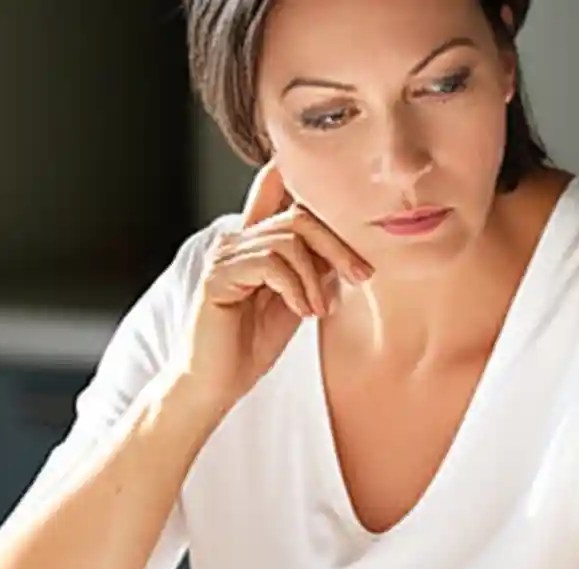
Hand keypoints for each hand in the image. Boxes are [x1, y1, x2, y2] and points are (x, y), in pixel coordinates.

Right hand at [179, 159, 373, 408]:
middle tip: (360, 275)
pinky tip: (301, 311)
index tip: (326, 178)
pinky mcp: (217, 276)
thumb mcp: (298, 299)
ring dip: (315, 277)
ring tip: (318, 310)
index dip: (294, 175)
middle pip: (298, 216)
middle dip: (337, 244)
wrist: (217, 382)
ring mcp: (225, 256)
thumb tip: (348, 246)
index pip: (272, 191)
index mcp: (254, 241)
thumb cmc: (252, 344)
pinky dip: (295, 288)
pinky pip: (270, 263)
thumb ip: (314, 269)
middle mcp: (237, 240)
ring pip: (288, 240)